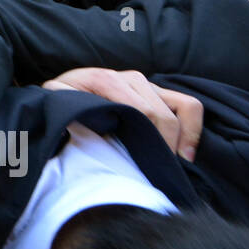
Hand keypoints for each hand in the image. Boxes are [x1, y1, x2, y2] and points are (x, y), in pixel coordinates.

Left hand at [43, 68, 202, 161]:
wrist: (68, 87)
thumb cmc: (63, 99)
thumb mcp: (55, 98)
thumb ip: (57, 97)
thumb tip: (58, 95)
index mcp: (106, 80)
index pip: (142, 112)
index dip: (151, 140)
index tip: (150, 165)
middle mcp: (131, 78)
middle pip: (162, 115)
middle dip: (166, 144)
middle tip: (160, 170)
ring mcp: (147, 84)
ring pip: (182, 107)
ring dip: (184, 137)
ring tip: (176, 162)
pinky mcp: (158, 91)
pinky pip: (188, 105)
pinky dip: (193, 129)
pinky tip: (185, 153)